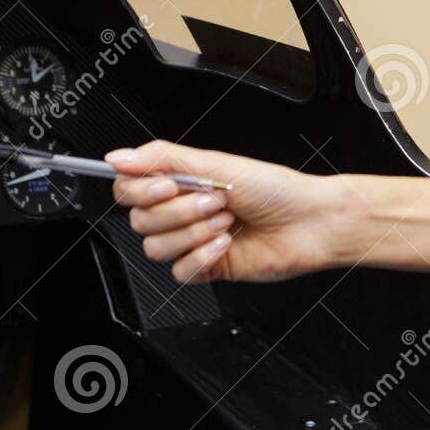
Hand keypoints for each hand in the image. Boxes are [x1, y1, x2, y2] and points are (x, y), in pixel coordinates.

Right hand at [108, 140, 352, 283]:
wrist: (310, 223)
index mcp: (183, 181)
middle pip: (139, 220)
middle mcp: (184, 210)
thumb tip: (119, 156)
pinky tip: (226, 244)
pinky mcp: (205, 267)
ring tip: (226, 222)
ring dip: (194, 233)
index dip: (139, 191)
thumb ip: (164, 158)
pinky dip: (202, 256)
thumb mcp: (218, 163)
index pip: (129, 189)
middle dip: (180, 211)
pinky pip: (179, 272)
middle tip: (215, 201)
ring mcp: (193, 240)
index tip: (168, 186)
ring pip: (156, 248)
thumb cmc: (277, 190)